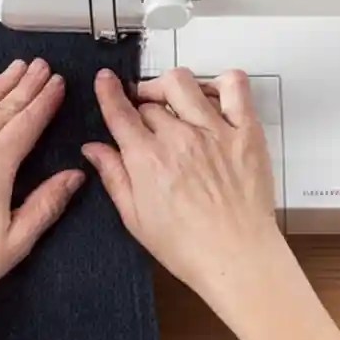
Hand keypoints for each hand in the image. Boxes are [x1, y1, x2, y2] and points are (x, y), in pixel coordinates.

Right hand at [83, 67, 280, 304]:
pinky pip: (235, 87)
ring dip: (170, 86)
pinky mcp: (246, 132)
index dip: (108, 92)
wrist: (237, 258)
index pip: (120, 111)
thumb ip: (114, 177)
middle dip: (142, 105)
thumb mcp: (135, 218)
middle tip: (145, 117)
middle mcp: (178, 138)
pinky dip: (221, 81)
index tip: (105, 81)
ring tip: (172, 100)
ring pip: (183, 83)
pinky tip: (212, 96)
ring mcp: (214, 131)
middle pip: (150, 101)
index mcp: (147, 159)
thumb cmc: (189, 247)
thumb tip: (93, 149)